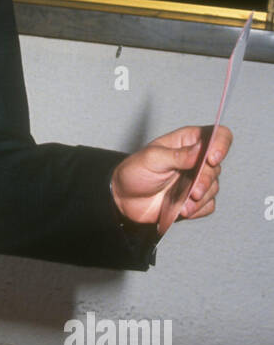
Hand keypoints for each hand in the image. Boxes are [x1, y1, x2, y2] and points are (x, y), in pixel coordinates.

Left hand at [110, 124, 232, 226]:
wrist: (123, 199)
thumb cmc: (134, 172)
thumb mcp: (152, 158)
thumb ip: (178, 155)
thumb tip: (201, 149)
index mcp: (188, 142)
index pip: (218, 135)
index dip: (221, 144)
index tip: (212, 159)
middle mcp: (196, 160)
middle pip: (216, 167)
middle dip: (205, 181)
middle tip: (193, 191)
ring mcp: (196, 180)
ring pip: (214, 188)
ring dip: (200, 198)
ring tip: (181, 204)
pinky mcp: (195, 200)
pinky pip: (208, 205)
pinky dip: (197, 210)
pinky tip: (182, 209)